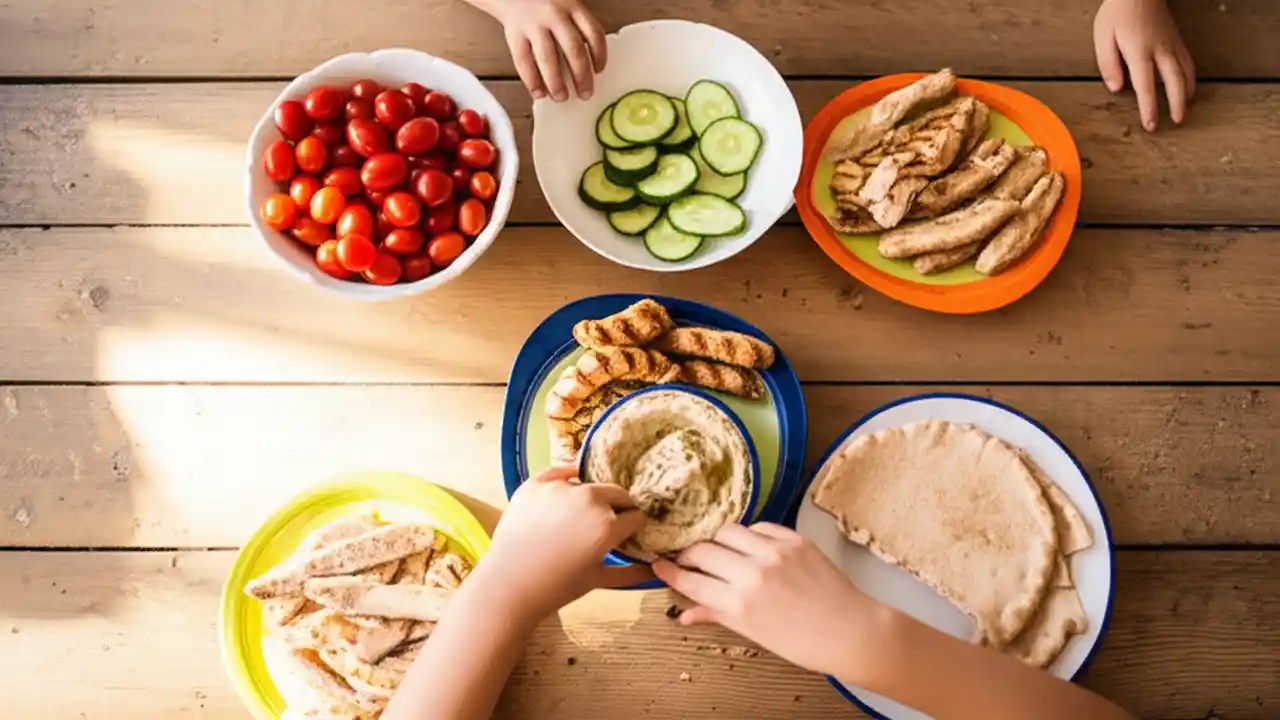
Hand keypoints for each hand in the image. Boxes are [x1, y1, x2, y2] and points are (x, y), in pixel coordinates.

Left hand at [479, 466, 648, 618]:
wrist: (508, 585)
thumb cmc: (556, 588)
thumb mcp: (598, 580)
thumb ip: (631, 573)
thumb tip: (655, 570)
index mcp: (608, 526)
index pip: (635, 515)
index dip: (634, 524)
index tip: (629, 530)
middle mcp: (588, 500)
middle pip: (616, 493)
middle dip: (618, 506)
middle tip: (607, 521)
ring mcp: (560, 488)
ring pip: (588, 485)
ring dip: (591, 497)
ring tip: (578, 514)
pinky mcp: (536, 483)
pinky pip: (559, 473)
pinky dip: (566, 480)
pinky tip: (566, 491)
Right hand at [485, 0, 606, 100]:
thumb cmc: (543, 1)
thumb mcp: (566, 2)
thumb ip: (578, 23)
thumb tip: (591, 58)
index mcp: (572, 6)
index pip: (593, 33)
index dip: (599, 55)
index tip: (599, 71)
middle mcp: (554, 14)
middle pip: (573, 49)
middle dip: (581, 76)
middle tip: (585, 94)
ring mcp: (533, 24)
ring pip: (548, 57)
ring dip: (556, 82)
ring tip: (561, 97)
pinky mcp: (515, 33)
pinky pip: (523, 60)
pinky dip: (532, 80)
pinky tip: (539, 92)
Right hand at [653, 523, 883, 678]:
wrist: (851, 631)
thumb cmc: (803, 642)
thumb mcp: (754, 633)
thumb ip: (717, 616)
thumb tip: (684, 613)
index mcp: (739, 604)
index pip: (690, 581)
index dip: (670, 571)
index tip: (659, 564)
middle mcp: (752, 574)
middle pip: (703, 551)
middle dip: (689, 553)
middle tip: (687, 557)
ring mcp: (774, 553)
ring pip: (727, 531)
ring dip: (717, 539)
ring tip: (719, 549)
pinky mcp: (793, 540)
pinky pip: (759, 527)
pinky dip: (749, 535)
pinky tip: (751, 547)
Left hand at [1093, 0, 1195, 130]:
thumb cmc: (1118, 13)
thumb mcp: (1103, 37)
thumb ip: (1108, 64)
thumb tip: (1116, 88)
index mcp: (1139, 51)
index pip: (1145, 85)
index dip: (1149, 107)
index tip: (1152, 124)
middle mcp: (1160, 50)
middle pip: (1174, 81)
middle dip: (1176, 104)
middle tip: (1177, 122)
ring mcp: (1172, 44)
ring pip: (1186, 72)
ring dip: (1187, 93)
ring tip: (1184, 110)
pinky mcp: (1177, 40)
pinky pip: (1189, 62)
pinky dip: (1191, 78)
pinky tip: (1189, 88)